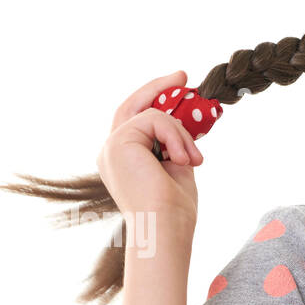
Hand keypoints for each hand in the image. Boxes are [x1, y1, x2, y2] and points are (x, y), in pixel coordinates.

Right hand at [96, 69, 203, 224]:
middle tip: (182, 75)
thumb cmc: (173, 211)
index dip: (155, 101)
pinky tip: (182, 160)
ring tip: (193, 160)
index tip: (179, 85)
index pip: (135, 120)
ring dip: (181, 134)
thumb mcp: (177, 168)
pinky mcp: (119, 142)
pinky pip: (154, 120)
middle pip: (131, 106)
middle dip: (158, 88)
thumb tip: (184, 125)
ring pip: (151, 114)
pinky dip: (175, 136)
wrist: (164, 228)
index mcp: (123, 160)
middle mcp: (111, 152)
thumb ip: (174, 144)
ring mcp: (112, 146)